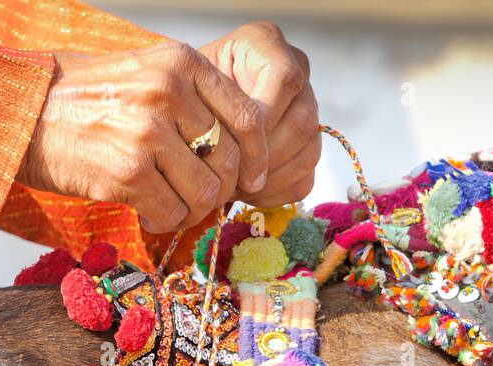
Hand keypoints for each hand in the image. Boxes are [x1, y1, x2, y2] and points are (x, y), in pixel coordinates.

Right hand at [16, 41, 268, 232]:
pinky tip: (144, 211)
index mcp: (181, 64)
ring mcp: (147, 132)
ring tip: (165, 201)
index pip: (248, 118)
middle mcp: (169, 92)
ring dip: (188, 208)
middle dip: (217, 189)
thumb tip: (246, 153)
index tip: (253, 178)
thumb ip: (196, 101)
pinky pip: (171, 213)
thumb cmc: (90, 100)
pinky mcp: (127, 172)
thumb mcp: (148, 75)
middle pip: (228, 162)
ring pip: (204, 193)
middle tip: (195, 195)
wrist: (26, 113)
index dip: (257, 157)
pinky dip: (162, 221)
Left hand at [199, 22, 319, 206]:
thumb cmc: (185, 92)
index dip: (262, 118)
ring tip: (235, 187)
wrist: (190, 105)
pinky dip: (275, 193)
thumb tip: (226, 151)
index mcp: (266, 45)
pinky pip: (304, 178)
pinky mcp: (307, 146)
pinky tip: (246, 193)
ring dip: (269, 179)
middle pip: (302, 122)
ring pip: (307, 154)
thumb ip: (209, 105)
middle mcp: (296, 71)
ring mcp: (307, 109)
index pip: (284, 79)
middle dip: (264, 157)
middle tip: (231, 175)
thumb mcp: (188, 84)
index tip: (233, 145)